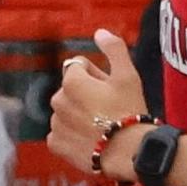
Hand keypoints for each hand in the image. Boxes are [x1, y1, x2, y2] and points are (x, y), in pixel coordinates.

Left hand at [48, 31, 149, 177]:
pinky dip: (73, 136)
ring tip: (103, 127)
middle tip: (110, 110)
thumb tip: (100, 32)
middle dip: (86, 95)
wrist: (129, 153)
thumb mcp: (128, 76)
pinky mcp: (56, 144)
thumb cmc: (130, 113)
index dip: (98, 76)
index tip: (112, 90)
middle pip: (72, 90)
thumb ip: (114, 49)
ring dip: (79, 115)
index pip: (79, 66)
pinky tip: (91, 140)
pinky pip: (61, 134)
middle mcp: (58, 100)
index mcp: (72, 81)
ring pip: (67, 112)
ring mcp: (55, 123)